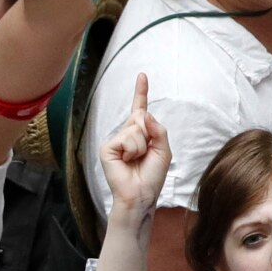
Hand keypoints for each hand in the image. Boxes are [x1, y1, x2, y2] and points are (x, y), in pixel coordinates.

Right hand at [100, 73, 170, 214]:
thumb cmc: (152, 176)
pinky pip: (126, 138)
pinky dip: (133, 150)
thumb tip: (145, 114)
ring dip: (141, 146)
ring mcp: (116, 140)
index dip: (141, 91)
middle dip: (149, 134)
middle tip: (145, 154)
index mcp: (139, 133)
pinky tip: (128, 161)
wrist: (141, 195)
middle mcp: (126, 133)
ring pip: (135, 128)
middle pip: (142, 117)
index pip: (140, 108)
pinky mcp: (107, 147)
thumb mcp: (164, 151)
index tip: (142, 75)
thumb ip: (158, 130)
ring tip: (136, 160)